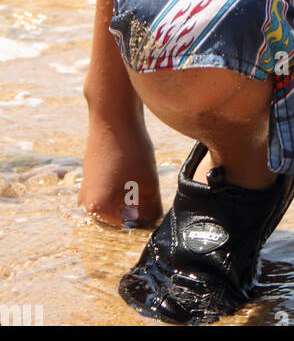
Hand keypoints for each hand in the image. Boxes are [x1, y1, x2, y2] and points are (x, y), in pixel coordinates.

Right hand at [78, 108, 162, 227]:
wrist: (113, 113)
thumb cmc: (131, 149)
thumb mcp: (149, 184)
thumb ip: (152, 211)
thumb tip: (155, 224)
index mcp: (97, 209)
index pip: (127, 227)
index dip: (146, 221)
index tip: (160, 213)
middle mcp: (86, 202)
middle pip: (120, 215)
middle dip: (138, 210)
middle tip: (156, 199)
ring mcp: (87, 188)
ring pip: (117, 201)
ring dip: (133, 197)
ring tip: (148, 183)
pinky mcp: (92, 174)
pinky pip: (112, 189)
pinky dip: (126, 185)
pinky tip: (138, 172)